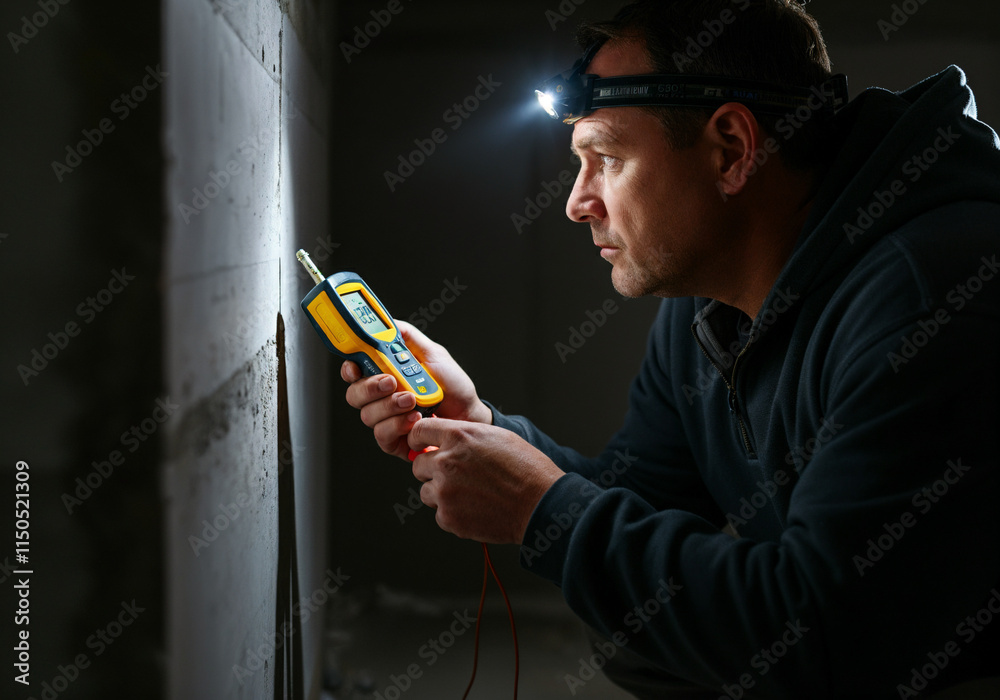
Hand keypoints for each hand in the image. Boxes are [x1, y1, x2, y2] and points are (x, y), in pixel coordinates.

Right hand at [342, 320, 491, 459]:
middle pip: (354, 394)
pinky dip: (398, 425)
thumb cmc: (452, 386)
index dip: (350, 368)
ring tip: (413, 400)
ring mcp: (386, 419)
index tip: (356, 366)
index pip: (355, 371)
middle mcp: (381, 398)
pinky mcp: (394, 441)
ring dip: (390, 406)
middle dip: (370, 388)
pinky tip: (416, 419)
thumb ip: (408, 337)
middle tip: (391, 382)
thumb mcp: (433, 354)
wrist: (469, 414)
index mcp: (385, 374)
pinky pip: (382, 434)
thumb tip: (387, 322)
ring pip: (368, 415)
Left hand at [407, 417, 564, 543]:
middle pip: (418, 465)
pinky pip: (440, 514)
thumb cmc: (525, 468)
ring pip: (426, 492)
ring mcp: (445, 491)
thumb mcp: (495, 436)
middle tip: (455, 476)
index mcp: (458, 437)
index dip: (419, 440)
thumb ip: (464, 436)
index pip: (419, 432)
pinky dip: (453, 513)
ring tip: (470, 494)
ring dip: (442, 493)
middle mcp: (446, 462)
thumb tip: (444, 441)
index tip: (422, 447)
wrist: (540, 503)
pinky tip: (475, 508)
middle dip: (431, 471)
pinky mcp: (449, 517)